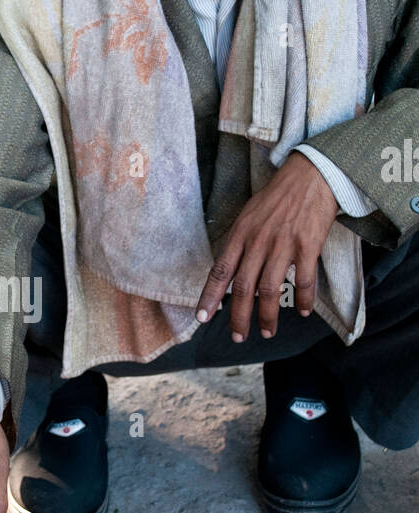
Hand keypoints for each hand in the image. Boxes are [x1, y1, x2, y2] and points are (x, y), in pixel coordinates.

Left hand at [195, 152, 338, 342]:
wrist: (310, 176)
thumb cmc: (277, 198)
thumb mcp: (248, 215)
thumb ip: (239, 244)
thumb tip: (230, 273)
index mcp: (240, 234)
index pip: (220, 271)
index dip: (210, 296)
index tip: (203, 317)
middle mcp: (258, 241)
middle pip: (244, 287)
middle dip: (239, 316)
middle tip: (237, 336)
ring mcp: (283, 244)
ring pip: (270, 289)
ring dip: (267, 316)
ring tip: (266, 332)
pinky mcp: (307, 246)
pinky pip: (304, 281)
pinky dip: (303, 300)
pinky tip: (302, 312)